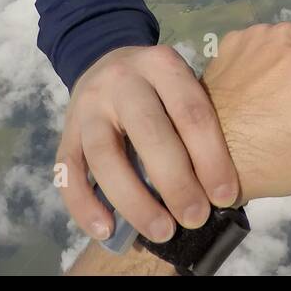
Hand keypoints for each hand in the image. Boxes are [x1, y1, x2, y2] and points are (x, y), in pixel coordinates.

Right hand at [57, 44, 239, 244]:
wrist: (104, 59)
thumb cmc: (159, 86)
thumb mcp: (181, 83)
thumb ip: (196, 121)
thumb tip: (219, 187)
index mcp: (162, 64)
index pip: (191, 111)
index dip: (210, 156)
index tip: (224, 195)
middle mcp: (123, 80)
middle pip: (149, 132)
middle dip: (175, 181)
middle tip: (195, 217)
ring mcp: (88, 106)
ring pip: (105, 156)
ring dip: (134, 200)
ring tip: (161, 230)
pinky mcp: (65, 133)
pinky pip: (68, 173)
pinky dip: (85, 206)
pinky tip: (107, 230)